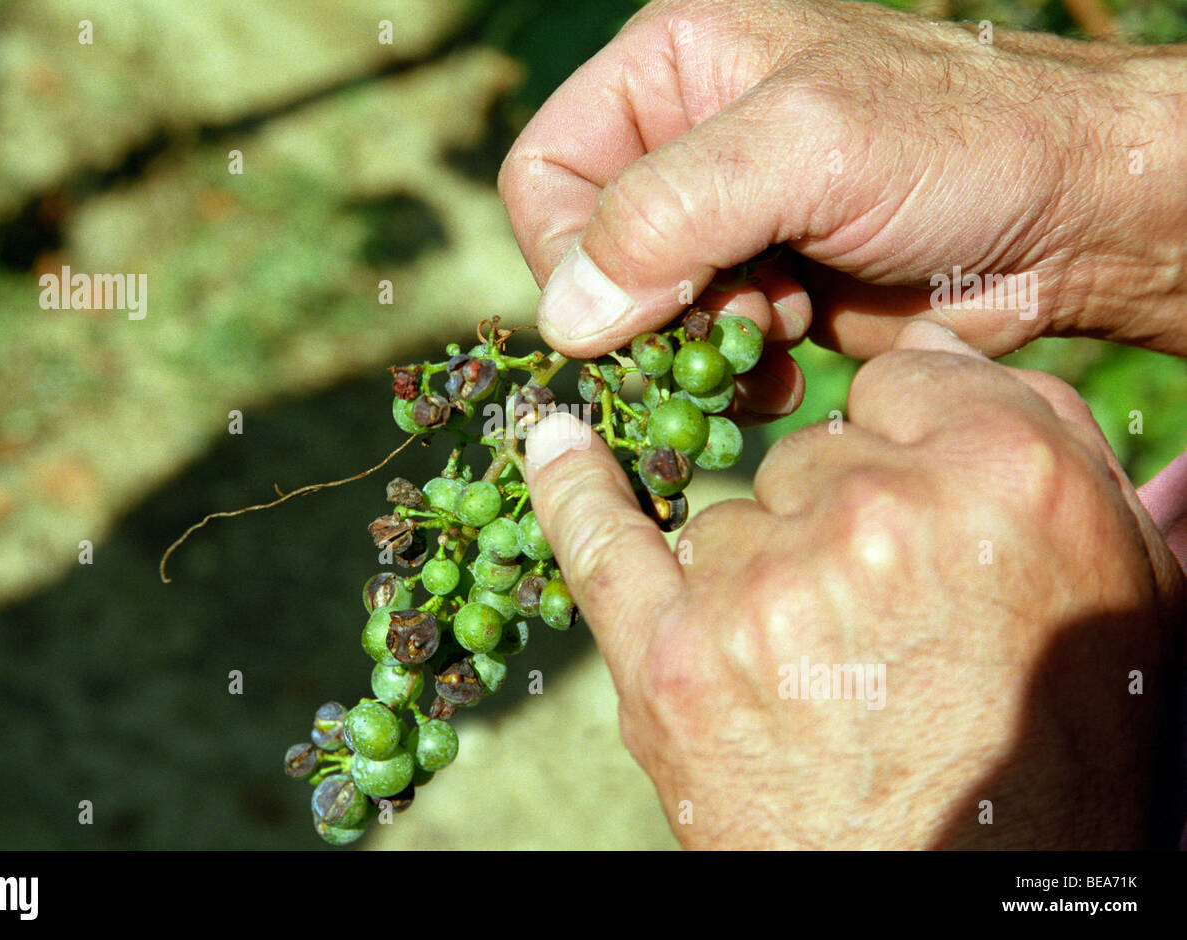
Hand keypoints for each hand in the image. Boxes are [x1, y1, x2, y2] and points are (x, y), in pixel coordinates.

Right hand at [499, 0, 1186, 388]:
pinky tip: (789, 368)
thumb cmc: (955, 145)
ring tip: (780, 328)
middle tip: (730, 319)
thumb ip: (669, 217)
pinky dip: (732, 374)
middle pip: (590, 256)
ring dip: (699, 344)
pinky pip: (700, 351)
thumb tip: (566, 318)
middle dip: (652, 306)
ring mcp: (727, 221)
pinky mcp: (764, 287)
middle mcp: (686, 142)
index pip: (546, 172)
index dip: (569, 252)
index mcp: (671, 67)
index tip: (632, 311)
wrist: (1073, 214)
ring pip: (642, 316)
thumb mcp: (804, 150)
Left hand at [523, 321, 1183, 848]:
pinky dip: (574, 494)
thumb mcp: (1112, 580)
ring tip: (823, 678)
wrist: (960, 899)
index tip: (903, 493)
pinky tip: (555, 447)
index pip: (898, 386)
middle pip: (810, 457)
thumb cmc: (1057, 748)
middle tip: (882, 625)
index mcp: (1004, 476)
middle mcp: (879, 515)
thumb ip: (1034, 443)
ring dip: (760, 578)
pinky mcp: (676, 663)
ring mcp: (764, 589)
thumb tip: (929, 355)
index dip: (899, 444)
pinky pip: (604, 545)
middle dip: (837, 519)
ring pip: (732, 524)